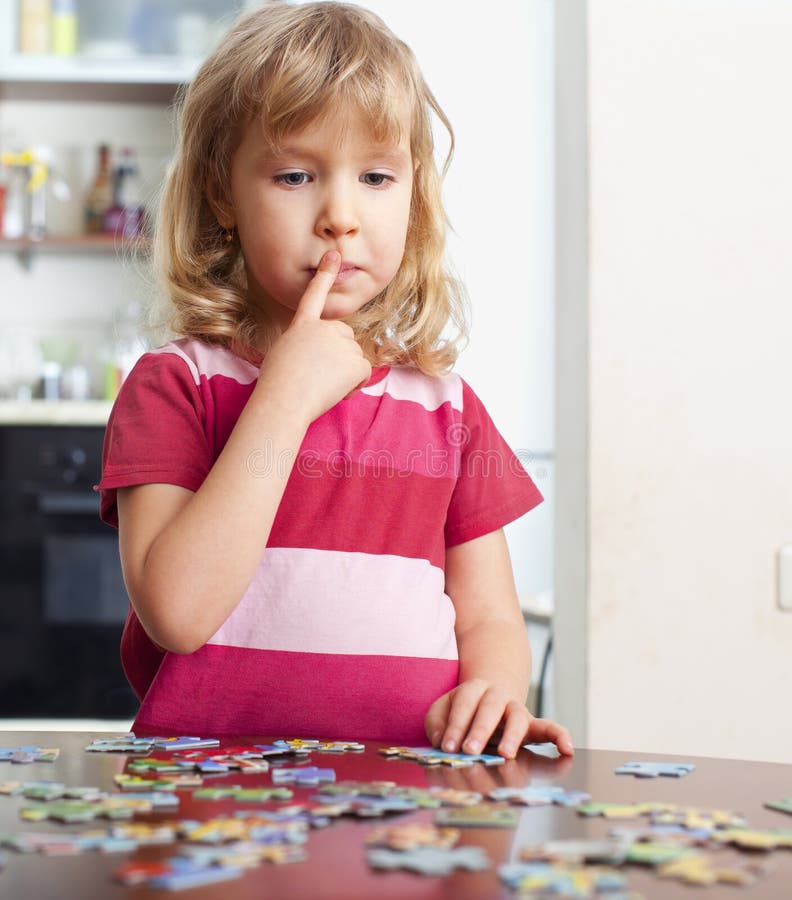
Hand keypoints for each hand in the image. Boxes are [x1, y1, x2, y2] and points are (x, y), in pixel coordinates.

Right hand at [256, 250, 371, 425]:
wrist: (284, 401)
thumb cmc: (277, 386)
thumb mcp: (283, 354)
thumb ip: (304, 346)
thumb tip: (320, 359)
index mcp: (302, 325)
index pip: (314, 295)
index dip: (325, 274)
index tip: (334, 255)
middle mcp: (324, 328)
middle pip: (344, 337)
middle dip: (338, 355)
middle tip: (317, 374)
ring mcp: (341, 343)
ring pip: (353, 357)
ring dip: (344, 374)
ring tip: (321, 385)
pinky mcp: (356, 361)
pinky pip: (364, 373)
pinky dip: (355, 385)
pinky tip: (336, 391)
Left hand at [424, 678, 574, 759]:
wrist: (489, 694)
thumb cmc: (462, 709)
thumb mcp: (443, 710)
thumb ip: (437, 724)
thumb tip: (441, 743)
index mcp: (474, 689)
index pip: (465, 703)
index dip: (455, 724)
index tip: (447, 746)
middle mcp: (498, 696)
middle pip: (490, 708)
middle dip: (480, 729)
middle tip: (469, 750)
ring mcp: (517, 709)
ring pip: (518, 717)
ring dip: (512, 736)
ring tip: (505, 754)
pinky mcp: (532, 726)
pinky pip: (550, 728)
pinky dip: (560, 736)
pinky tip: (567, 749)